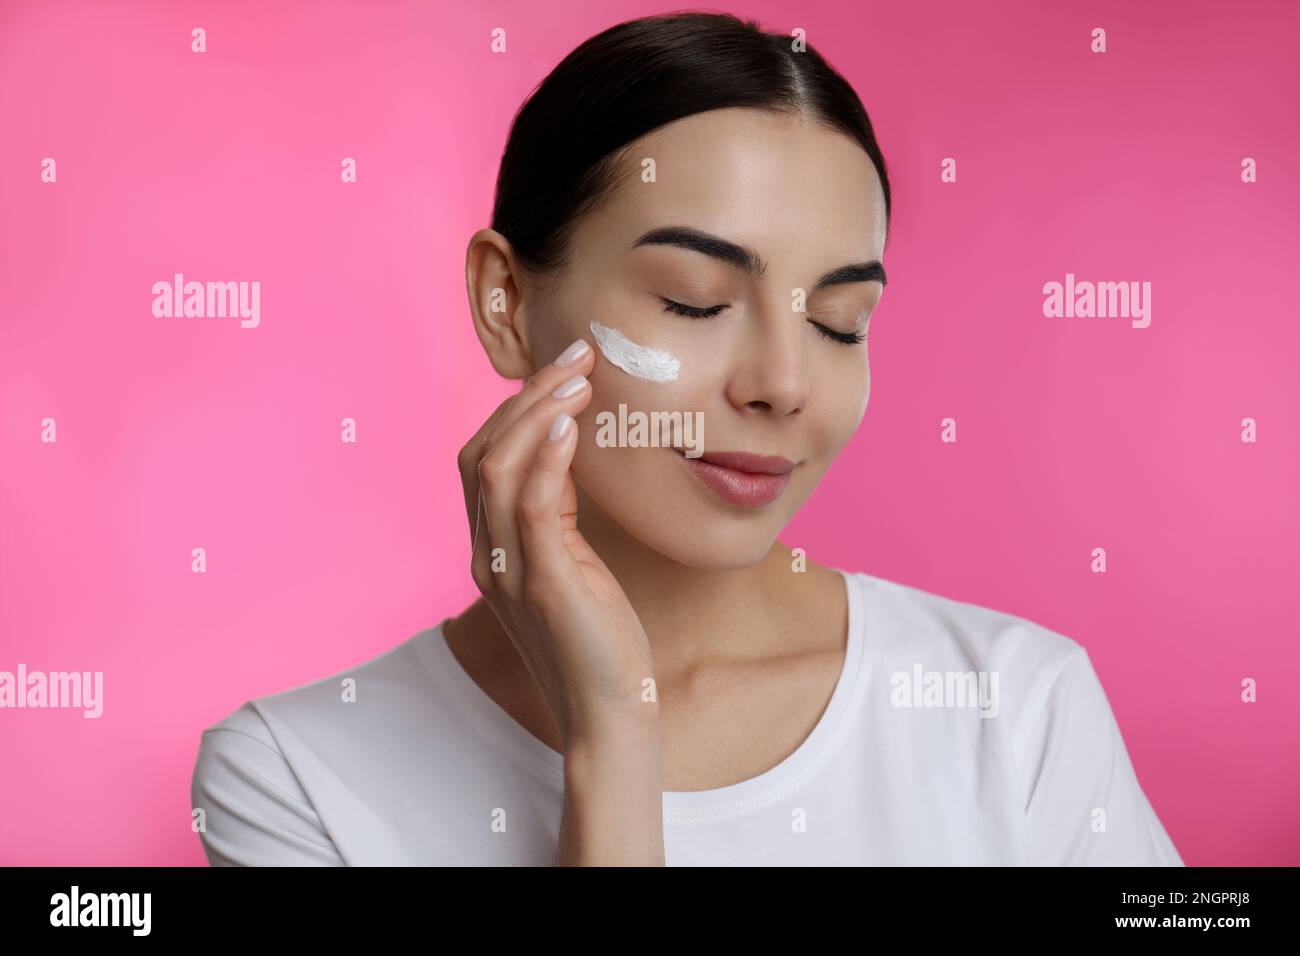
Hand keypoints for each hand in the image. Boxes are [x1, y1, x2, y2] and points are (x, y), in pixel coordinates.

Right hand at [457, 337, 657, 745]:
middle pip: (480, 453)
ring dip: (538, 412)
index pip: (482, 461)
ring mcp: (509, 570)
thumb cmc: (598, 640)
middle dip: (525, 396)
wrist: (609, 711)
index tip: (563, 370)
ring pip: (498, 469)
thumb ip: (556, 516)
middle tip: (577, 356)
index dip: (516, 408)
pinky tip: (572, 424)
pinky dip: (546, 456)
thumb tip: (571, 455)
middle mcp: (487, 556)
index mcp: (489, 550)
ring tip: (580, 376)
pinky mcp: (544, 583)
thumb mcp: (572, 565)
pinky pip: (531, 505)